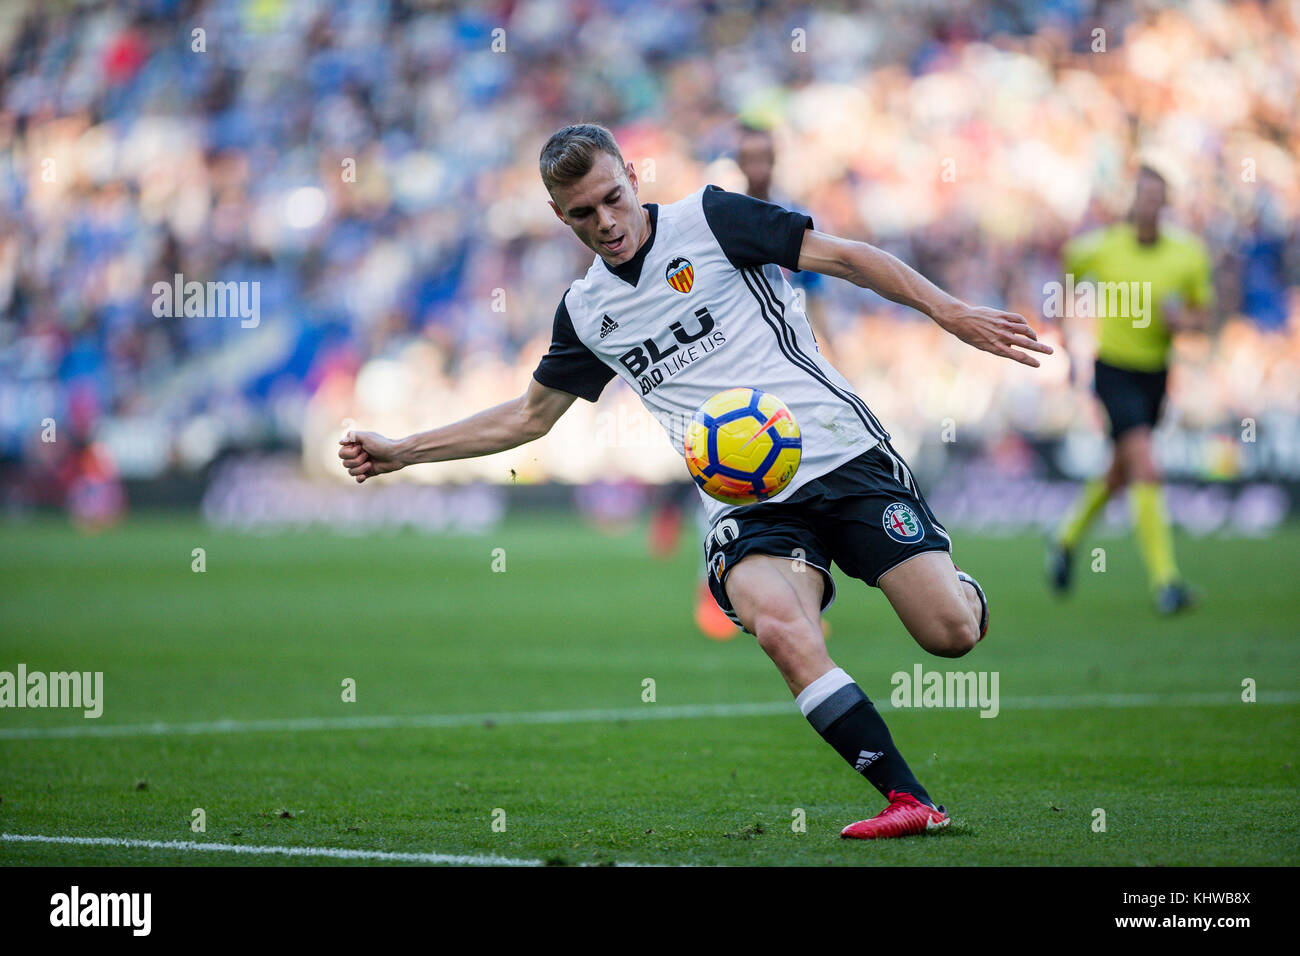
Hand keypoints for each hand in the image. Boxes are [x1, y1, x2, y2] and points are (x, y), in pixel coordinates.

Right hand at [338, 430, 404, 482]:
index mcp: (354, 446)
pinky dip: (359, 478)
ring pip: (350, 472)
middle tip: (367, 455)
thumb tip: (340, 442)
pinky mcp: (368, 473)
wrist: (396, 454)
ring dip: (360, 468)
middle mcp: (357, 455)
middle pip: (345, 463)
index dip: (350, 453)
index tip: (361, 448)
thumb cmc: (382, 444)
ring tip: (370, 463)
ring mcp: (362, 464)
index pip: (341, 454)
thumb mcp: (366, 436)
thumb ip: (352, 436)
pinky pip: (357, 479)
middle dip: (356, 460)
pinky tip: (364, 476)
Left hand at [932, 301, 1053, 367]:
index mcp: (997, 347)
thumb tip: (1015, 345)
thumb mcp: (984, 345)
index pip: (1017, 356)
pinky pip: (1019, 319)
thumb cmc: (970, 335)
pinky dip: (1024, 323)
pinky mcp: (1002, 315)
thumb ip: (1000, 346)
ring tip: (1037, 339)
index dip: (1029, 361)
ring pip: (1025, 330)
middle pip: (1026, 344)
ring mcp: (1003, 325)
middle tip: (1051, 351)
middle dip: (1040, 348)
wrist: (961, 320)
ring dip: (1034, 335)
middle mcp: (1002, 337)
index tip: (1038, 364)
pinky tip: (1025, 326)